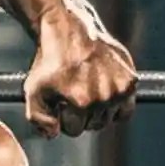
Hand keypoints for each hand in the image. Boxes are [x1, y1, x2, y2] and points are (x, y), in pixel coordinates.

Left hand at [24, 2, 136, 138]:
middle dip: (81, 115)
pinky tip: (102, 95)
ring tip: (85, 91)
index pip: (74, 130)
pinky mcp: (131, 79)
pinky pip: (127, 109)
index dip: (63, 118)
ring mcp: (119, 88)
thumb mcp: (33, 90)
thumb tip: (54, 134)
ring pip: (110, 119)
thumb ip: (39, 119)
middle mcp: (103, 97)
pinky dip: (117, 107)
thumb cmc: (50, 62)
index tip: (60, 103)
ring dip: (98, 111)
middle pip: (93, 125)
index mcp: (81, 101)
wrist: (69, 31)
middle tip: (73, 95)